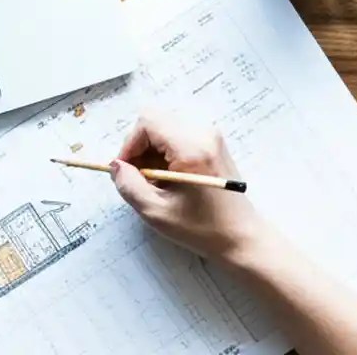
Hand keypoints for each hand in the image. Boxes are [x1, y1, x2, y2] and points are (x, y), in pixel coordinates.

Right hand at [110, 113, 263, 259]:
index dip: (129, 144)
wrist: (241, 236)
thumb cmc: (202, 228)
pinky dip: (166, 152)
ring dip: (152, 151)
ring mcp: (211, 136)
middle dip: (140, 147)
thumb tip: (115, 166)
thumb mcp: (157, 212)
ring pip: (165, 127)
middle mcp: (203, 133)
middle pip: (155, 121)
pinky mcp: (213, 143)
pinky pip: (178, 135)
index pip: (147, 122)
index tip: (126, 170)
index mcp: (192, 147)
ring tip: (155, 182)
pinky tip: (169, 178)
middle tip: (139, 178)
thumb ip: (129, 185)